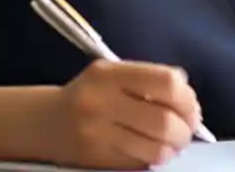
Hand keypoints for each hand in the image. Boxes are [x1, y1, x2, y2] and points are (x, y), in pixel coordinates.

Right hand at [42, 59, 202, 169]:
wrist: (43, 122)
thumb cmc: (88, 94)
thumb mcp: (111, 75)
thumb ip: (147, 79)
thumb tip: (186, 95)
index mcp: (108, 73)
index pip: (166, 82)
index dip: (187, 98)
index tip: (190, 106)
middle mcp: (100, 101)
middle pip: (165, 120)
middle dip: (186, 129)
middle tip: (188, 130)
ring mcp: (97, 133)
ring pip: (156, 148)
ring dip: (174, 147)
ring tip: (174, 142)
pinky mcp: (97, 158)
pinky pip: (141, 162)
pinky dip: (156, 158)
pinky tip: (153, 150)